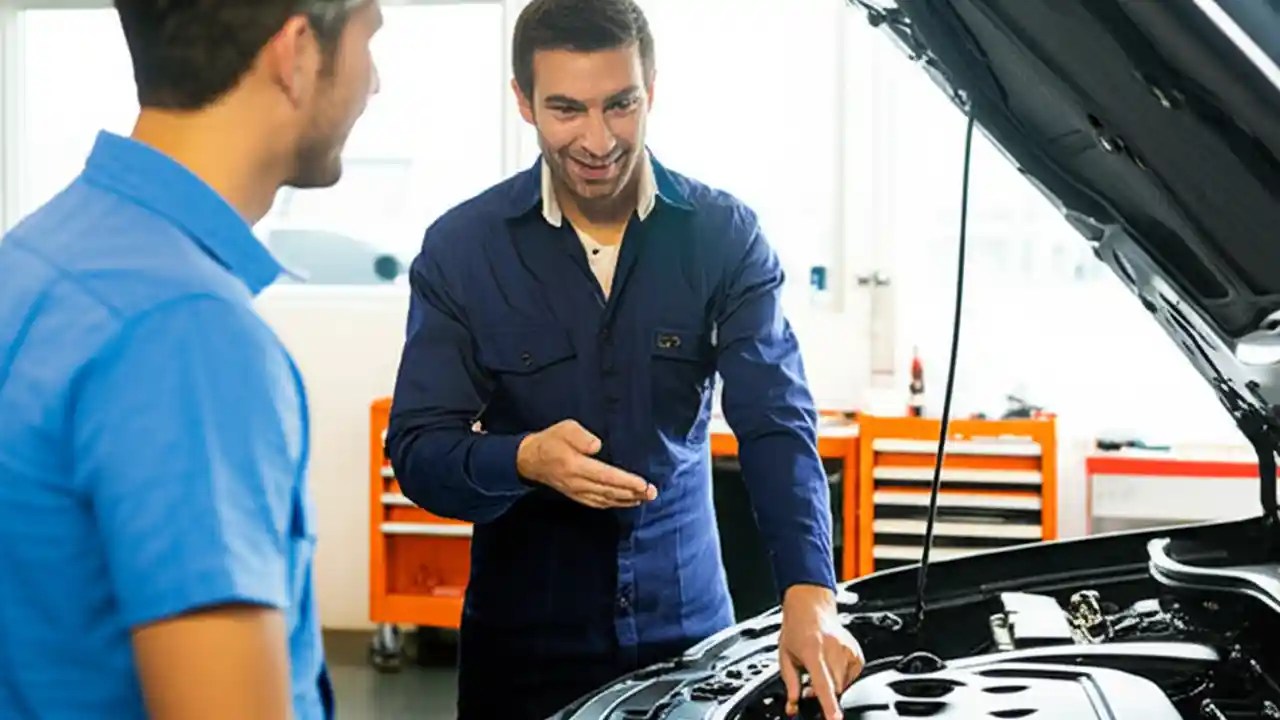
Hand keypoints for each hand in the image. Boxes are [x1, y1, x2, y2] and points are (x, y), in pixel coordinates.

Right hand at [517, 420, 657, 509]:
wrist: (530, 460)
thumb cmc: (551, 441)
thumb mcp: (565, 429)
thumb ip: (581, 436)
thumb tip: (596, 446)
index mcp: (576, 466)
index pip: (607, 476)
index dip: (627, 482)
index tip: (644, 484)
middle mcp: (578, 483)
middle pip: (610, 491)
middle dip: (633, 493)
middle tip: (653, 493)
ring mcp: (577, 492)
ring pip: (606, 500)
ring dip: (626, 500)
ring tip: (644, 499)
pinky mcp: (576, 495)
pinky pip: (598, 503)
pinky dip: (613, 504)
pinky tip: (624, 502)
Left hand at [777, 584, 864, 719]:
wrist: (811, 607)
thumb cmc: (796, 630)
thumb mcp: (785, 657)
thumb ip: (790, 685)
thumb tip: (793, 707)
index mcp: (812, 650)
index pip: (822, 683)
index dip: (828, 704)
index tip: (834, 718)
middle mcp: (833, 649)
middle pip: (834, 688)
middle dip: (822, 694)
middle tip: (809, 685)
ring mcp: (848, 650)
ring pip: (843, 685)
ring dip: (832, 685)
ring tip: (820, 670)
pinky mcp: (857, 652)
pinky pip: (852, 677)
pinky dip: (841, 677)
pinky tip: (832, 664)